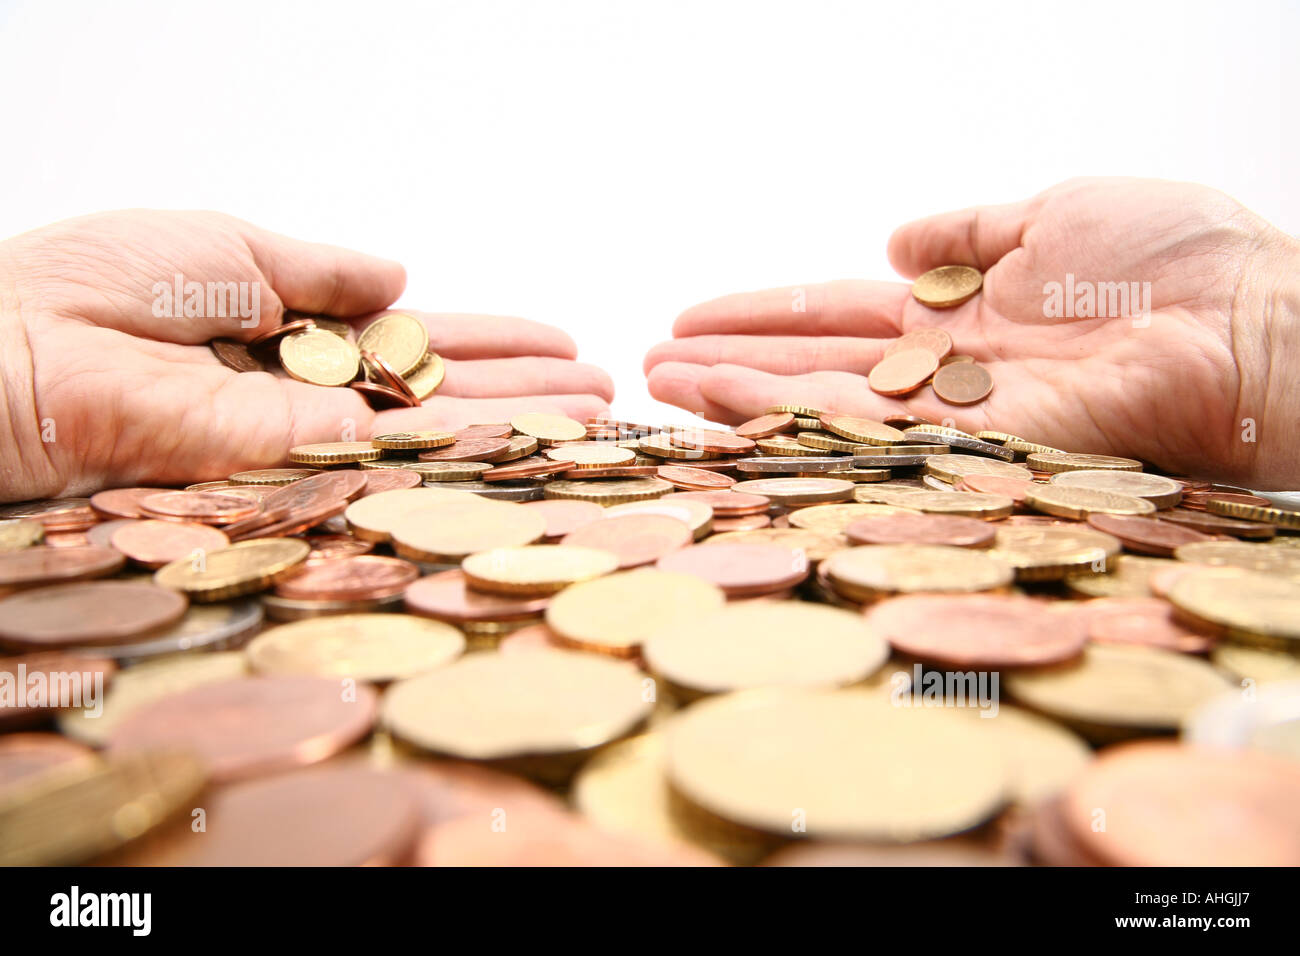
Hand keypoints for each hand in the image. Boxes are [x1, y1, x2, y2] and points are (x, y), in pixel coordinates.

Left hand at [0, 211, 612, 501]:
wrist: (14, 346)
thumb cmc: (100, 282)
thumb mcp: (230, 244)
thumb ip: (323, 268)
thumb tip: (403, 273)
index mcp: (297, 330)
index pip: (414, 342)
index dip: (488, 343)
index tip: (555, 341)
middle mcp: (312, 391)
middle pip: (440, 394)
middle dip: (525, 391)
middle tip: (605, 391)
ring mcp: (308, 435)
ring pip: (432, 431)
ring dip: (520, 424)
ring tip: (598, 415)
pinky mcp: (294, 468)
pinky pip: (394, 453)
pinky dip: (467, 448)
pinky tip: (531, 441)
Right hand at [644, 178, 1299, 488]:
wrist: (1255, 316)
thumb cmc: (1179, 258)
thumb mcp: (1057, 212)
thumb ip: (971, 229)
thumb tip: (894, 241)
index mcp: (960, 319)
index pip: (836, 320)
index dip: (764, 317)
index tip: (694, 317)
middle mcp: (944, 375)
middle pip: (814, 370)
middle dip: (730, 364)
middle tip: (649, 366)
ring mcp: (956, 415)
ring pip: (824, 407)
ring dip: (737, 394)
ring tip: (660, 385)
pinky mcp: (975, 447)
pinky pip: (870, 434)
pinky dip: (793, 418)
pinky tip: (730, 406)